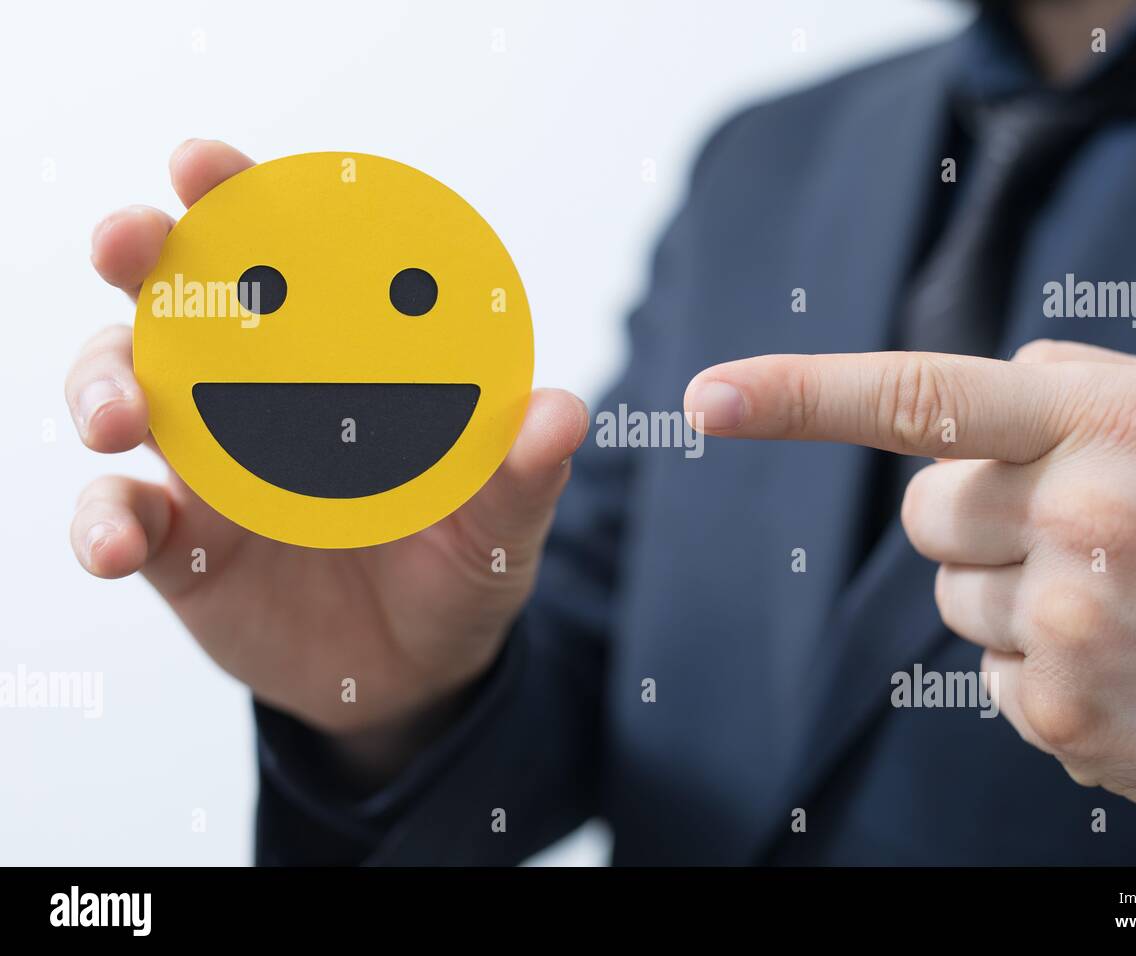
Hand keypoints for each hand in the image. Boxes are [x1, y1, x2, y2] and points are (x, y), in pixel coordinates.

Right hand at [71, 140, 586, 777]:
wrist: (419, 673)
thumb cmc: (460, 568)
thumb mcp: (500, 522)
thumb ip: (522, 471)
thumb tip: (562, 412)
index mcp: (336, 360)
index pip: (283, 258)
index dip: (237, 198)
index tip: (204, 163)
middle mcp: (257, 394)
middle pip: (175, 298)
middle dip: (138, 253)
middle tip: (130, 240)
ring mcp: (207, 467)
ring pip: (122, 391)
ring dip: (102, 385)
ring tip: (120, 415)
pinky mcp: (177, 547)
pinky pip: (118, 520)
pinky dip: (103, 524)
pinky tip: (120, 542)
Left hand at [685, 340, 1135, 839]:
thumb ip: (1071, 386)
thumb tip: (968, 391)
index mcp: (1110, 419)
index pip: (922, 395)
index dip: (801, 395)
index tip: (707, 397)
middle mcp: (1087, 510)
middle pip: (925, 516)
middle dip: (979, 526)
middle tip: (1087, 542)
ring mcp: (1073, 619)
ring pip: (954, 603)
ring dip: (1017, 605)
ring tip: (1125, 609)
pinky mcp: (1065, 710)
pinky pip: (990, 680)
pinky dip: (1043, 676)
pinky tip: (1127, 667)